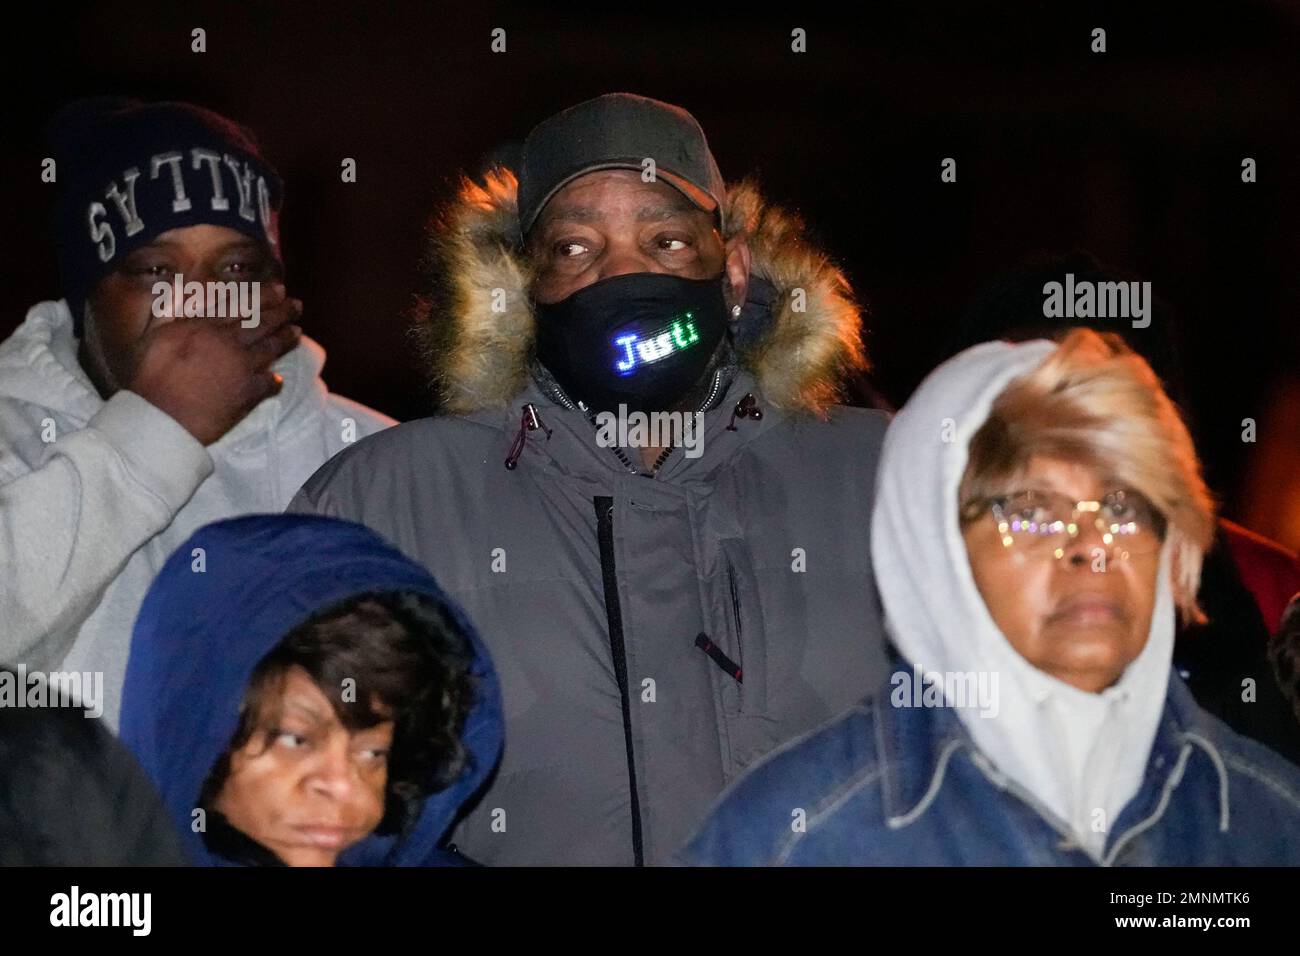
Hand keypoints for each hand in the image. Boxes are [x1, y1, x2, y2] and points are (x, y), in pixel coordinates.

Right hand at [128, 288, 302, 444]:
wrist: (160, 416)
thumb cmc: (149, 377)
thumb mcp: (156, 335)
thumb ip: (176, 313)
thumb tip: (189, 294)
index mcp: (204, 326)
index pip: (241, 306)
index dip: (262, 297)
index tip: (278, 290)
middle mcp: (227, 343)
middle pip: (262, 323)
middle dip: (282, 312)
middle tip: (297, 306)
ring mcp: (241, 368)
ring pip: (270, 349)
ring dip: (286, 339)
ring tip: (297, 332)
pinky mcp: (247, 394)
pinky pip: (268, 384)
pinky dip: (274, 381)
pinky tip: (278, 380)